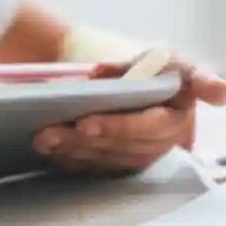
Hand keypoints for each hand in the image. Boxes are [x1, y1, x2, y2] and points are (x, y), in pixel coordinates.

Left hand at [33, 57, 225, 175]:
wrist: (164, 82)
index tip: (84, 123)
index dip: (116, 126)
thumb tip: (98, 73)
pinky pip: (105, 168)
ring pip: (112, 160)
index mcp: (180, 111)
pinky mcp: (135, 163)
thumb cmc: (162, 68)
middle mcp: (170, 139)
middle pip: (124, 146)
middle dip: (84, 140)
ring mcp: (152, 155)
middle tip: (51, 132)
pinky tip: (55, 153)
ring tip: (45, 140)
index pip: (148, 125)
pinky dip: (79, 162)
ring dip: (77, 151)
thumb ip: (129, 65)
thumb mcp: (157, 57)